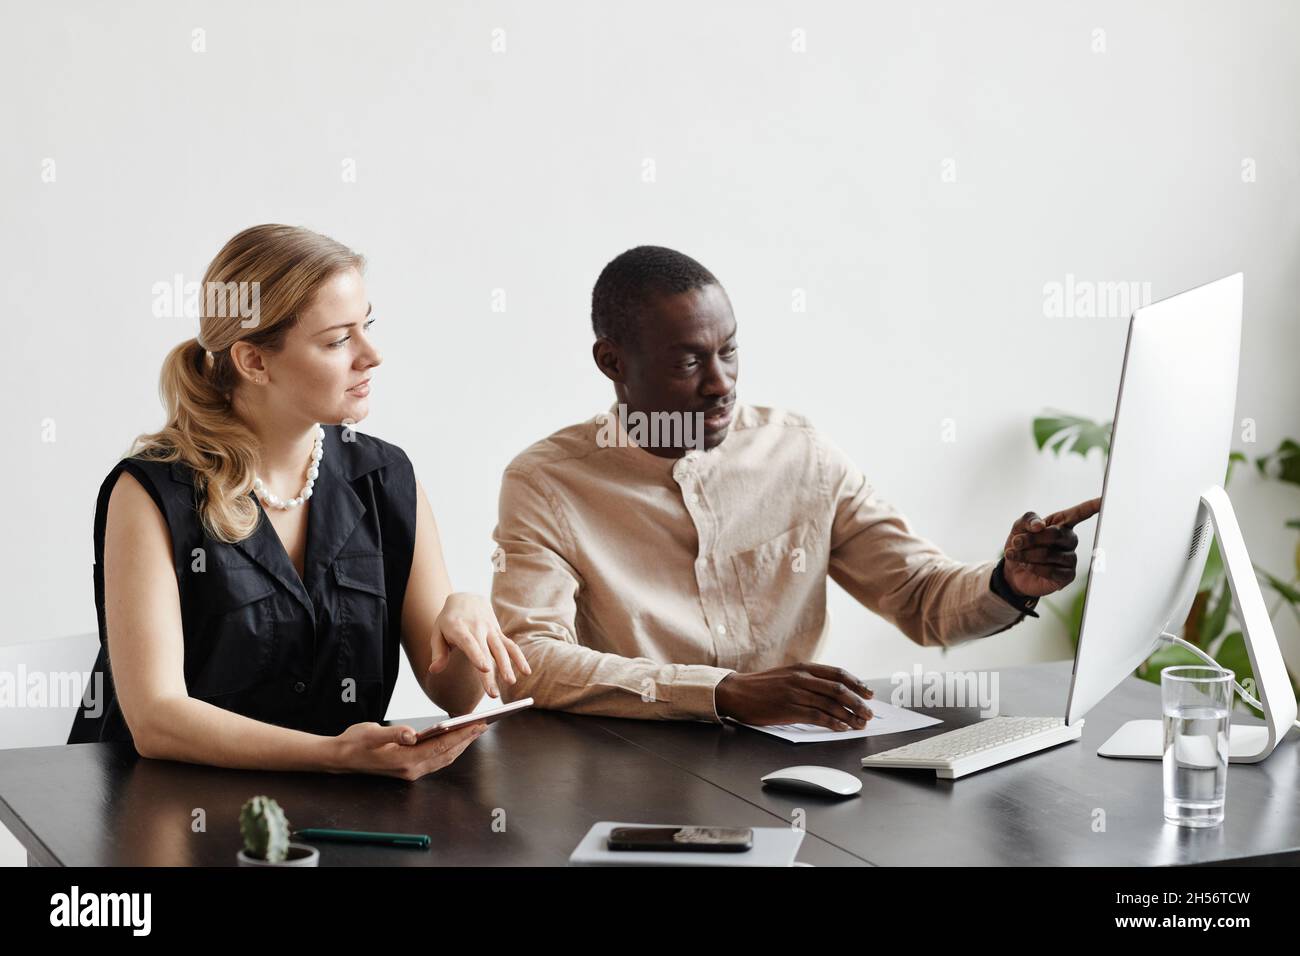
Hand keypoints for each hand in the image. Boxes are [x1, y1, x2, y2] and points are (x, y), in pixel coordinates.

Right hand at [330, 720, 487, 779]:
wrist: (341, 758)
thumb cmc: (355, 743)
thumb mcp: (370, 733)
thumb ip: (392, 733)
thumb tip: (410, 734)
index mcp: (403, 760)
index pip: (439, 747)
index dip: (460, 736)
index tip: (476, 725)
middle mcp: (410, 769)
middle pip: (446, 753)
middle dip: (466, 739)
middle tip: (484, 724)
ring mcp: (411, 771)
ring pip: (443, 758)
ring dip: (460, 745)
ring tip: (475, 730)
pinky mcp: (409, 769)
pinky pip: (436, 760)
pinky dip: (449, 749)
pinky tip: (456, 739)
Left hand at [428, 592, 531, 698]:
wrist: (466, 598)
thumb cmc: (449, 620)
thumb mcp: (437, 633)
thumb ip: (438, 653)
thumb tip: (434, 670)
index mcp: (459, 628)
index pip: (469, 643)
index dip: (477, 655)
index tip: (484, 668)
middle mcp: (477, 628)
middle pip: (486, 651)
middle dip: (492, 672)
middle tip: (493, 693)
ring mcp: (491, 630)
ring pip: (501, 648)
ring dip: (507, 666)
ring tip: (511, 682)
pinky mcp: (499, 632)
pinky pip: (510, 645)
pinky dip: (519, 658)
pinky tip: (526, 671)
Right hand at [714, 663, 874, 730]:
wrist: (737, 692)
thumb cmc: (761, 686)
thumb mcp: (787, 675)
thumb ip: (808, 679)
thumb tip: (832, 690)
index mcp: (803, 668)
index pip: (837, 674)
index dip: (856, 683)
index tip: (868, 693)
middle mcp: (802, 678)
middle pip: (838, 689)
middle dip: (858, 702)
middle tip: (869, 712)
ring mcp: (796, 693)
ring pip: (831, 704)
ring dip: (849, 715)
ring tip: (860, 723)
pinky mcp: (789, 709)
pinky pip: (818, 716)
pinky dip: (833, 723)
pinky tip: (842, 728)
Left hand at [1001, 497, 1101, 597]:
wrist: (1012, 571)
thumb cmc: (1020, 545)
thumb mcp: (1018, 527)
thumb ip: (1028, 520)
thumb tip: (1040, 526)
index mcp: (1062, 523)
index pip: (1080, 513)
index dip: (1093, 506)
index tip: (1105, 499)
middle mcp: (1070, 539)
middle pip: (1056, 534)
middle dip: (1032, 539)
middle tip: (1016, 542)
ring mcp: (1071, 558)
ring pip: (1051, 554)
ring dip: (1028, 555)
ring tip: (1015, 555)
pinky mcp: (1067, 575)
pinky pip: (1052, 571)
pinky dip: (1035, 568)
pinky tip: (1029, 567)